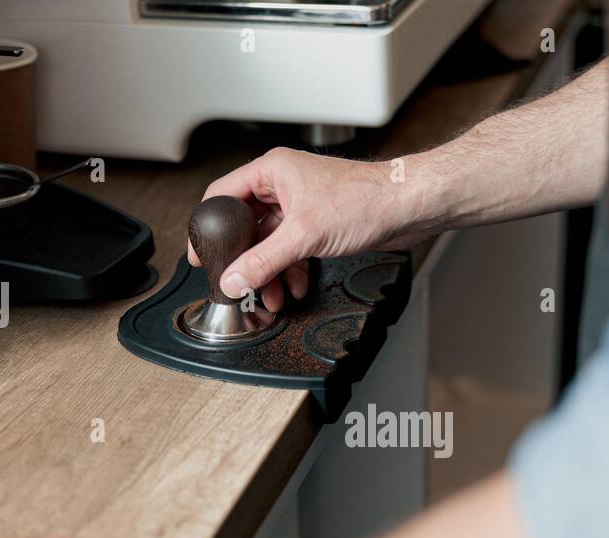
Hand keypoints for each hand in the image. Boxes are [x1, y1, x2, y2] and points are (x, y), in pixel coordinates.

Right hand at [187, 147, 433, 312]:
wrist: (407, 207)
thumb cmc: (365, 199)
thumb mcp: (304, 236)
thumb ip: (264, 261)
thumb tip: (233, 279)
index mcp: (271, 171)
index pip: (222, 195)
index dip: (209, 226)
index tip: (201, 254)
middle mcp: (283, 185)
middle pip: (247, 225)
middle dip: (245, 260)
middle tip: (236, 284)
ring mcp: (301, 205)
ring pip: (270, 242)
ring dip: (270, 271)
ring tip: (270, 296)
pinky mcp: (318, 223)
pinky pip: (292, 249)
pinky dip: (291, 269)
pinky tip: (294, 286)